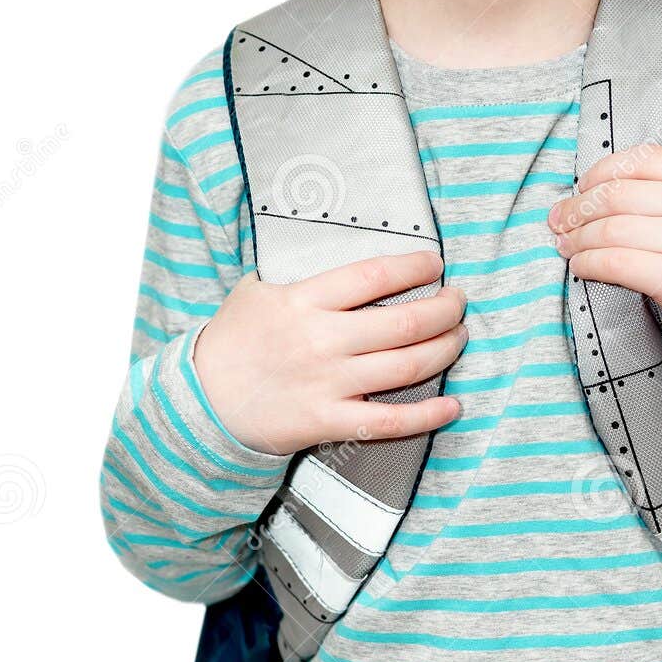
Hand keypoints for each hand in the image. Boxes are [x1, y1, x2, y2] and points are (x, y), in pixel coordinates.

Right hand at [193, 250, 467, 454]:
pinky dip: (427, 415)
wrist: (202, 400)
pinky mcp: (327, 421)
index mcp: (304, 299)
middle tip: (458, 303)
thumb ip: (298, 269)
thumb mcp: (257, 288)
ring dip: (445, 349)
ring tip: (459, 337)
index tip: (435, 265)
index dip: (415, 267)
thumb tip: (340, 240)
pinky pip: (390, 420)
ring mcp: (327, 383)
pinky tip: (452, 406)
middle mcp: (321, 339)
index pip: (374, 275)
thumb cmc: (234, 338)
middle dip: (445, 309)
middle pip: (404, 321)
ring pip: (406, 365)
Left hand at [546, 145, 661, 369]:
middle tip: (559, 221)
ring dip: (577, 238)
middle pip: (618, 194)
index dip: (601, 171)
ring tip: (565, 246)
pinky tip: (580, 267)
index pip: (641, 159)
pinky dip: (587, 264)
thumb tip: (589, 189)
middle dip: (578, 207)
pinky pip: (613, 263)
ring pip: (610, 229)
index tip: (581, 188)